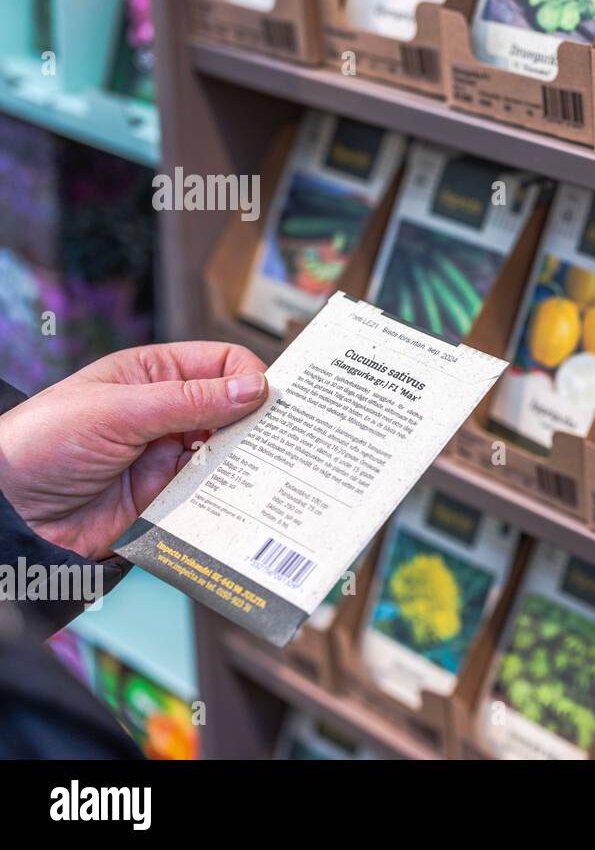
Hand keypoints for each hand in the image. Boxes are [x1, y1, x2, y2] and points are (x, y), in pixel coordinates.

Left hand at [0, 342, 267, 559]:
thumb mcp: (117, 411)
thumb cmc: (43, 443)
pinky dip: (229, 498)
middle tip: (283, 441)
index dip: (251, 379)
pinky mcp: (168, 498)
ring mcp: (169, 457)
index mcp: (155, 375)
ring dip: (246, 463)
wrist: (8, 513)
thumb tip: (254, 389)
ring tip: (266, 473)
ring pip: (229, 455)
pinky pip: (211, 495)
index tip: (268, 402)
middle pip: (235, 411)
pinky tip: (239, 501)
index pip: (224, 364)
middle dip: (258, 423)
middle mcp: (169, 414)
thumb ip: (188, 401)